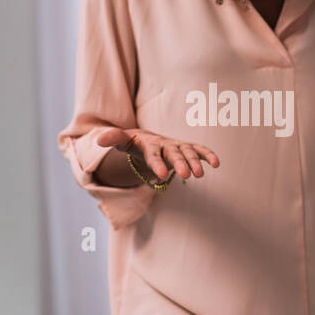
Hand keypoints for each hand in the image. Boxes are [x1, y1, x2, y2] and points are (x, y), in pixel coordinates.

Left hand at [95, 127, 219, 180]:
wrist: (145, 139)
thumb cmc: (133, 144)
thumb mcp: (121, 142)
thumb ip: (112, 139)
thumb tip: (98, 139)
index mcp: (149, 143)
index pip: (152, 154)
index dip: (156, 164)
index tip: (160, 175)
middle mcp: (165, 143)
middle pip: (173, 153)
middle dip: (180, 163)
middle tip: (186, 175)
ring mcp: (176, 145)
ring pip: (187, 152)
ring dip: (195, 162)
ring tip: (200, 175)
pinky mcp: (186, 148)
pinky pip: (198, 150)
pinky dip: (207, 155)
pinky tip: (216, 164)